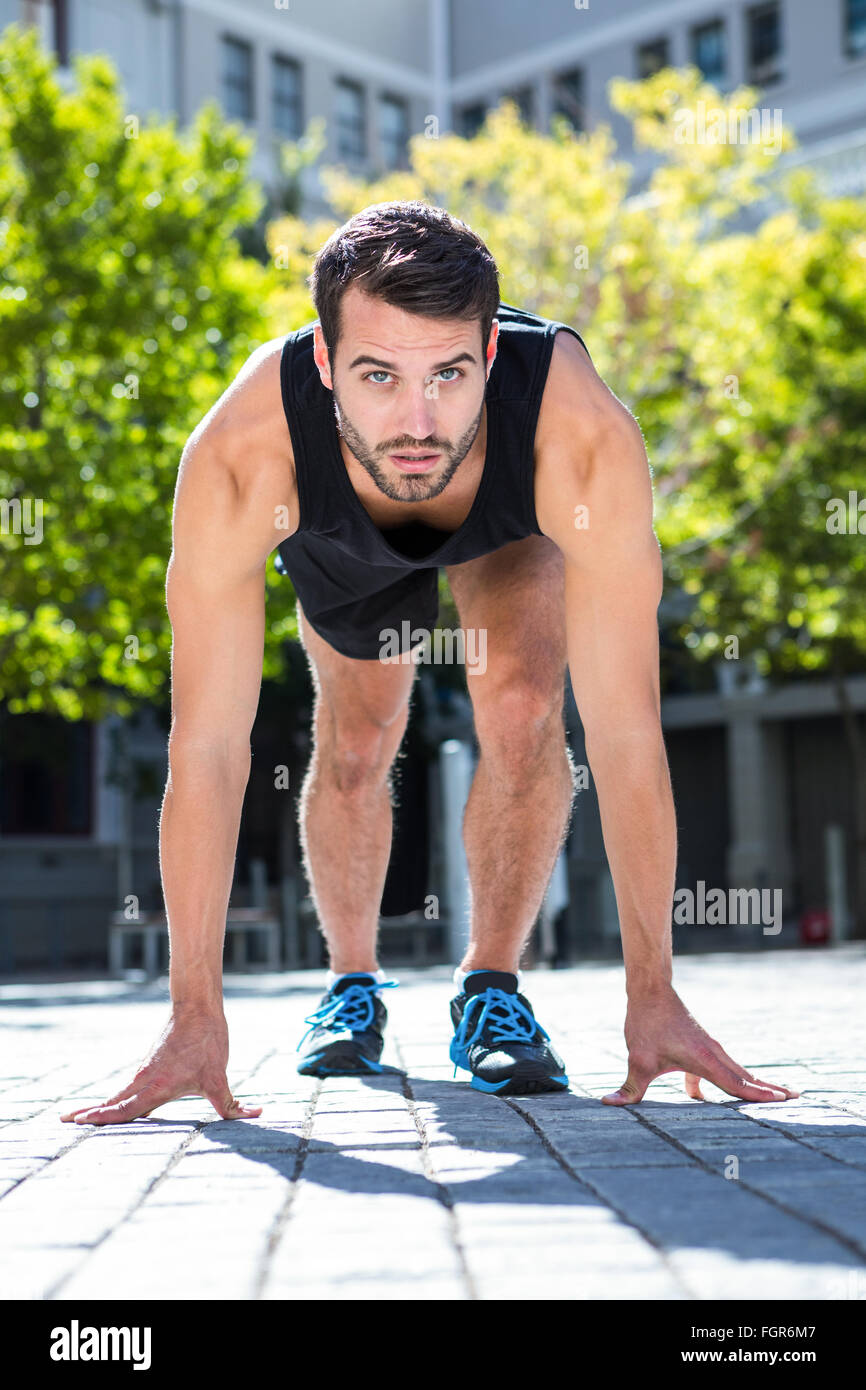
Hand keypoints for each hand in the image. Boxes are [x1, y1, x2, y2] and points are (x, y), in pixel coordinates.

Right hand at [59, 1007, 262, 1124]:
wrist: (198, 1007)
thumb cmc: (207, 1041)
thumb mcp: (218, 1077)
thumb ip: (231, 1104)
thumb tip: (253, 1114)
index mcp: (155, 1086)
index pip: (123, 1110)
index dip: (101, 1118)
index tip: (79, 1123)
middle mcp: (144, 1080)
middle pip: (112, 1103)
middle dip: (89, 1114)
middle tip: (63, 1121)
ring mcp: (145, 1072)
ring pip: (119, 1095)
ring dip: (100, 1106)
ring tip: (79, 1116)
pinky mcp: (151, 1066)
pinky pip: (129, 1088)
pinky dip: (115, 1098)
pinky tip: (112, 1103)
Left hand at [603, 985, 799, 1105]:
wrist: (650, 991)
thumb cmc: (646, 1025)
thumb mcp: (638, 1060)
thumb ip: (630, 1088)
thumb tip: (608, 1104)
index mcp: (704, 1060)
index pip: (737, 1084)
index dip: (758, 1095)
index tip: (782, 1101)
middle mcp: (714, 1054)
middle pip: (747, 1077)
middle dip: (770, 1090)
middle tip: (796, 1099)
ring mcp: (710, 1049)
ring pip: (737, 1071)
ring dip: (755, 1084)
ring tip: (779, 1095)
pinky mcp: (703, 1046)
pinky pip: (723, 1067)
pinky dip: (733, 1079)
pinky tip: (718, 1093)